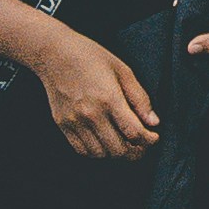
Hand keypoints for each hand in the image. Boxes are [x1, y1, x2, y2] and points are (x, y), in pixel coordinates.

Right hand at [41, 30, 161, 160]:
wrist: (54, 53)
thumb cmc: (89, 57)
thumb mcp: (123, 70)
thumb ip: (140, 98)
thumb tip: (153, 122)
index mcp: (109, 98)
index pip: (134, 133)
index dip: (149, 141)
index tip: (153, 138)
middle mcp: (91, 114)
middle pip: (119, 149)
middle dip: (136, 151)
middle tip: (142, 145)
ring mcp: (75, 122)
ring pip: (100, 154)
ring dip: (116, 154)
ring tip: (124, 144)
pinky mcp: (63, 125)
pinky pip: (82, 150)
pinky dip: (96, 152)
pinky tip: (104, 142)